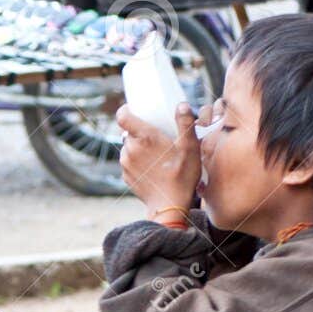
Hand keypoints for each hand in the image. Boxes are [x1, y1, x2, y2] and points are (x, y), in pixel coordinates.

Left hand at [117, 103, 200, 218]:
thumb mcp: (190, 148)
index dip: (126, 110)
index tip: (134, 108)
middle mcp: (130, 150)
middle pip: (127, 131)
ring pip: (127, 146)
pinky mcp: (125, 176)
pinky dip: (137, 159)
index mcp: (144, 138)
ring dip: (138, 145)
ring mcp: (125, 164)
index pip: (122, 116)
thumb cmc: (182, 176)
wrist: (169, 206)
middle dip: (139, 129)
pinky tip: (152, 165)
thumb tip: (181, 105)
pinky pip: (128, 161)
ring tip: (156, 150)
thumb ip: (186, 124)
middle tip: (157, 132)